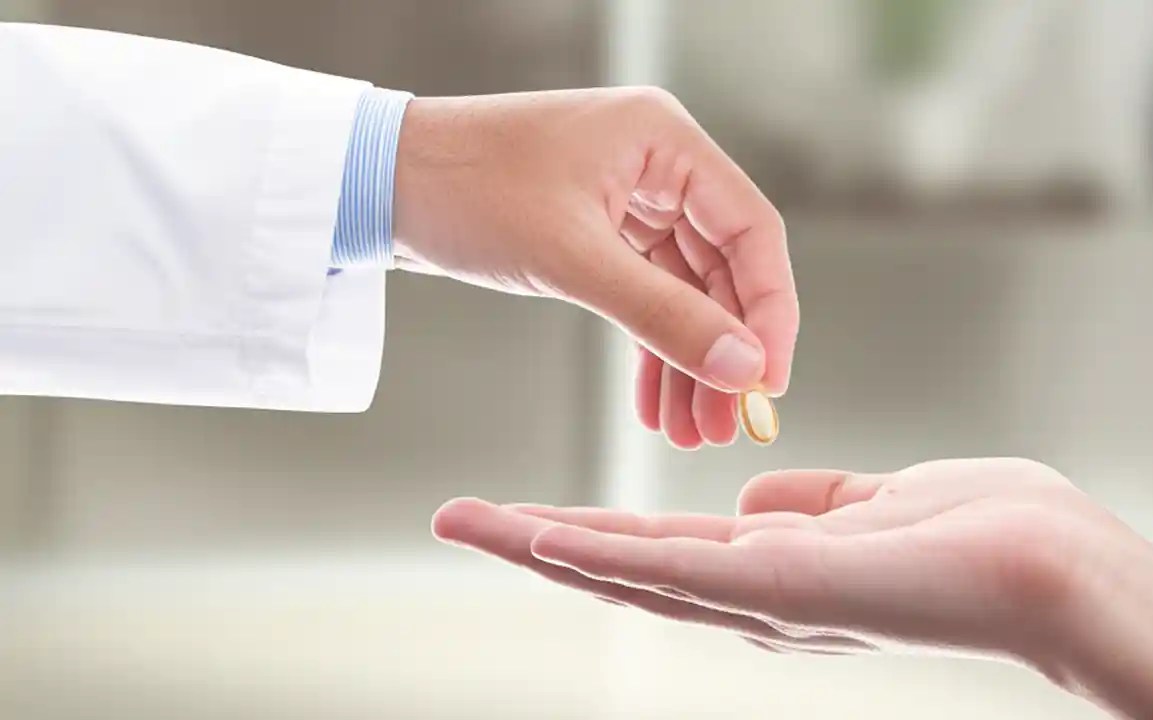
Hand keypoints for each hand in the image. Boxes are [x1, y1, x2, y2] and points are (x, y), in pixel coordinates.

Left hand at [392, 88, 798, 448]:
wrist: (375, 184)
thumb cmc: (464, 191)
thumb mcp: (571, 259)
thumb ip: (664, 315)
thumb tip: (744, 370)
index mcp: (664, 140)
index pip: (751, 230)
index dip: (770, 312)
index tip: (770, 383)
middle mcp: (655, 164)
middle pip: (722, 268)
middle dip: (724, 350)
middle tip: (729, 425)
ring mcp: (626, 199)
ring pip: (683, 291)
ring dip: (688, 360)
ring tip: (693, 431)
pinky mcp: (595, 231)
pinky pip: (643, 295)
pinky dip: (649, 347)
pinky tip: (652, 405)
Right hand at [432, 459, 1152, 718]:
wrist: (1054, 567)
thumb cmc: (984, 532)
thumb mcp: (875, 504)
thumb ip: (810, 504)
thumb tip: (755, 500)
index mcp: (773, 569)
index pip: (659, 546)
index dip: (586, 533)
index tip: (523, 515)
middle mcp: (755, 596)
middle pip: (624, 566)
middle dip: (537, 545)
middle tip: (458, 522)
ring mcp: (766, 596)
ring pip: (633, 571)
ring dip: (547, 550)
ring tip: (474, 526)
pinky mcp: (787, 586)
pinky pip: (682, 570)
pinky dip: (609, 558)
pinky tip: (552, 539)